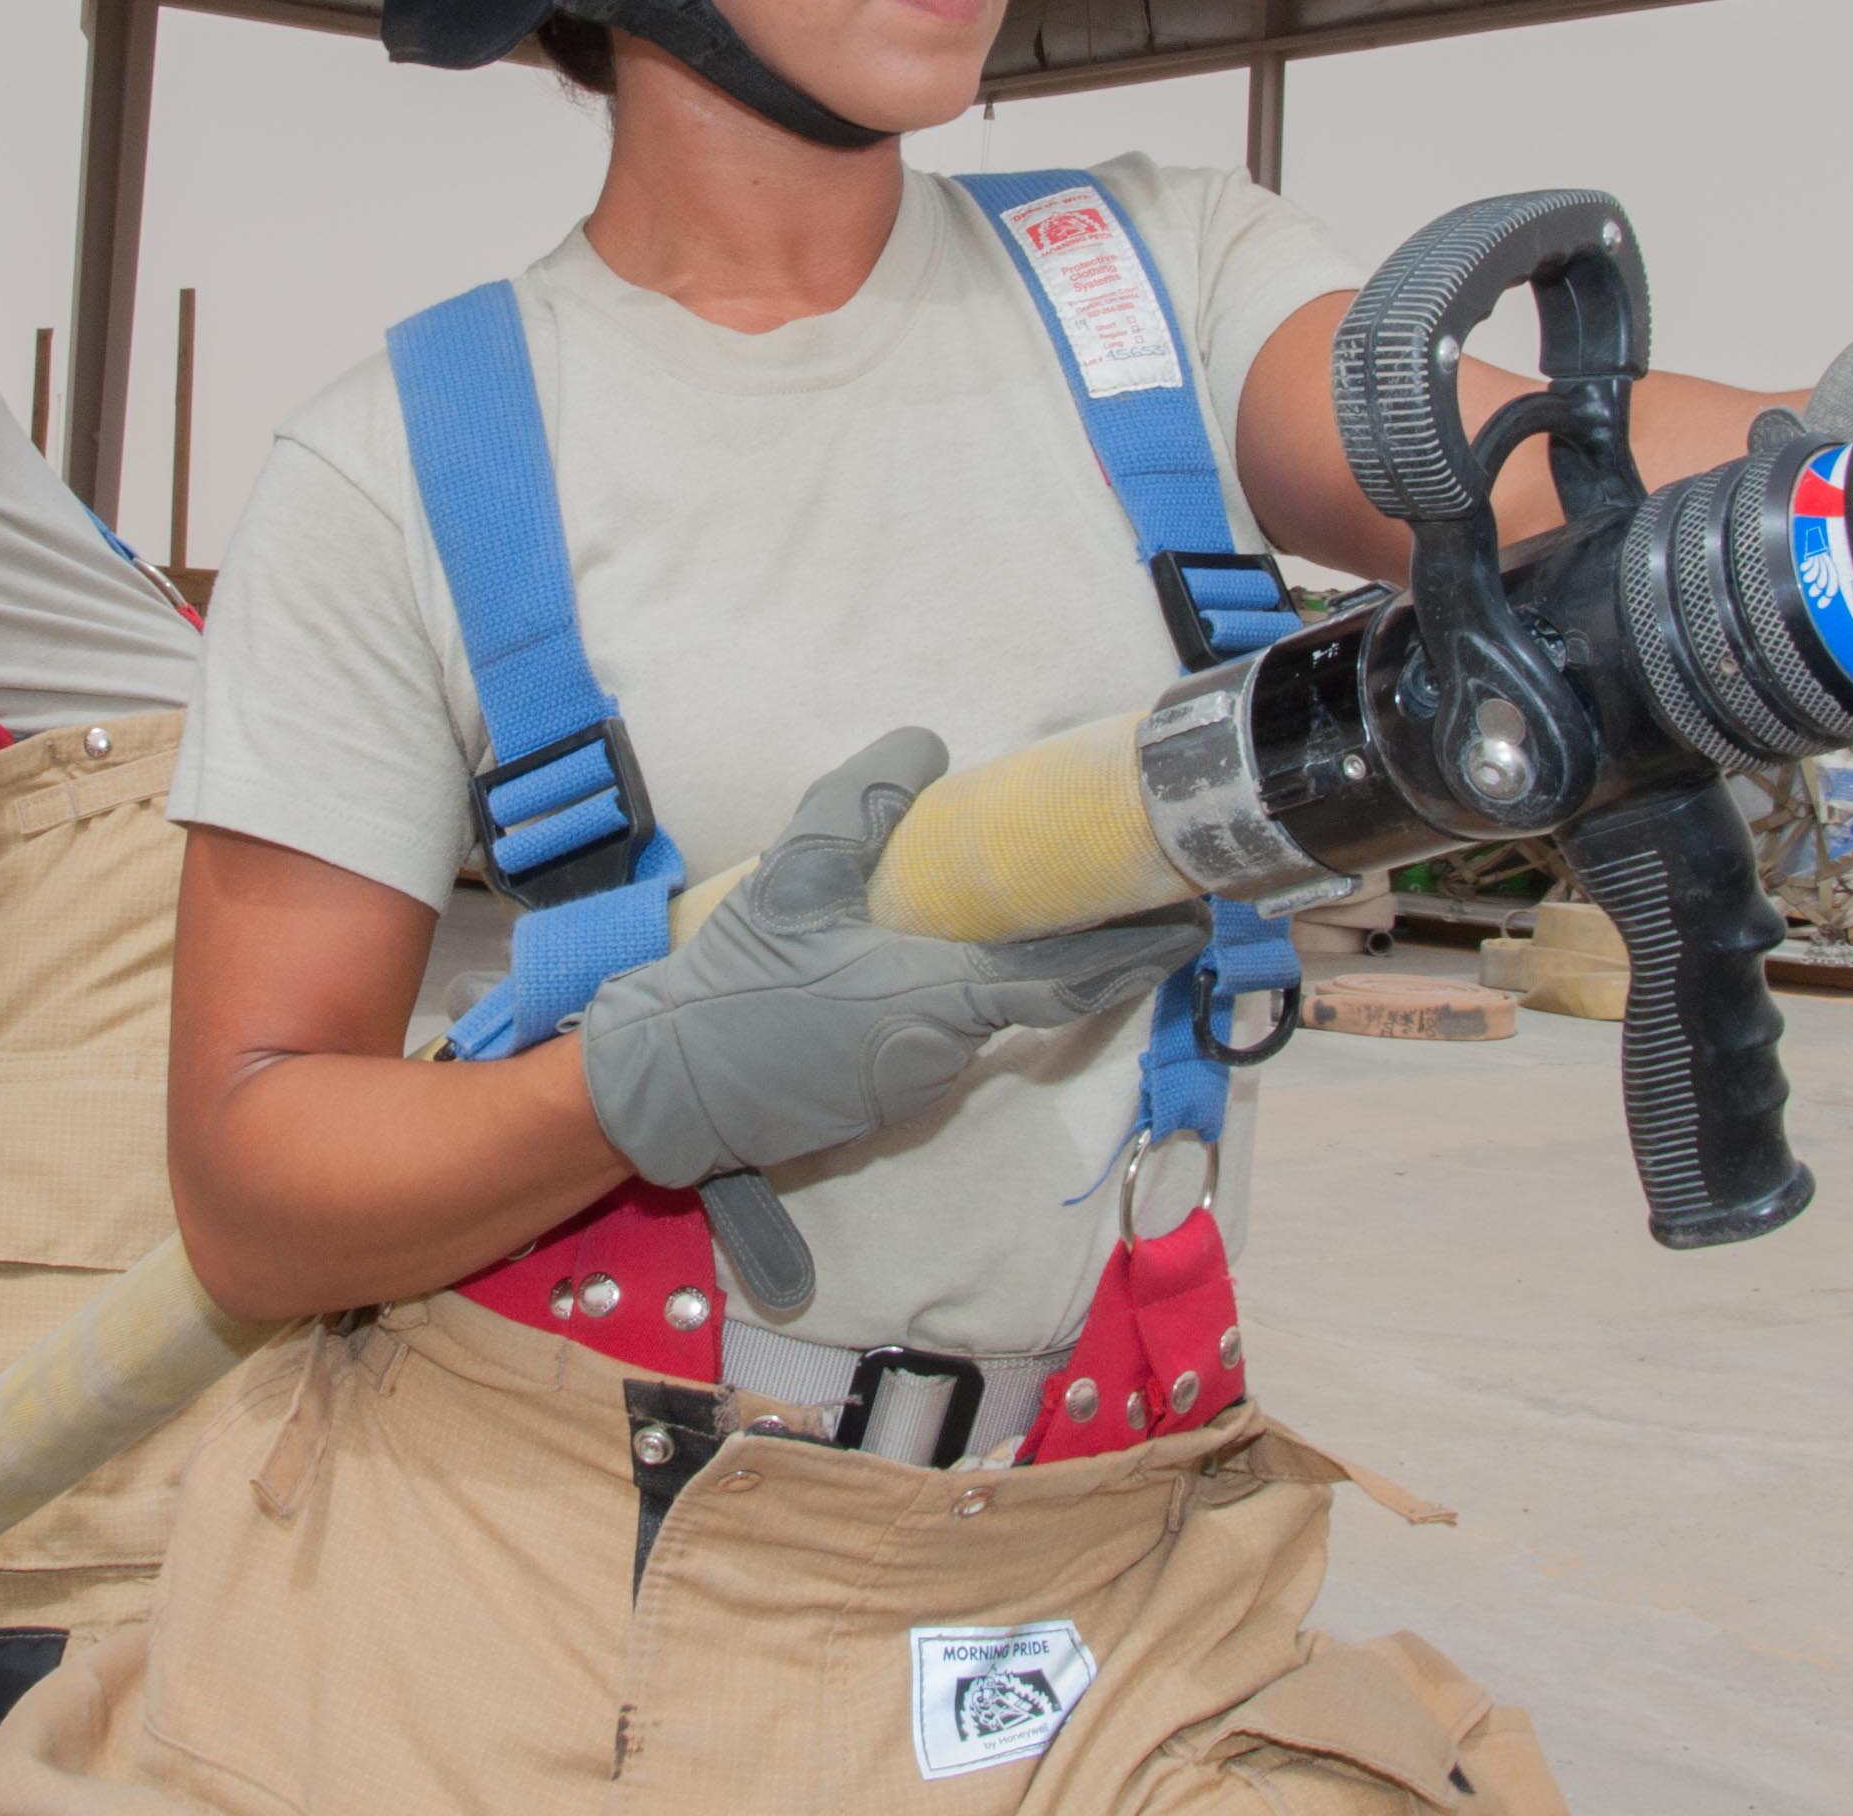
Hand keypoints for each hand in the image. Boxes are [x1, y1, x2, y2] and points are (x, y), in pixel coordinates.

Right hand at [578, 729, 1202, 1189]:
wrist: (662, 1089)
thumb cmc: (733, 984)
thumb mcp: (792, 876)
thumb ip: (860, 804)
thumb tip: (926, 746)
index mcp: (936, 1002)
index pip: (1066, 980)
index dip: (1135, 953)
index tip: (1191, 921)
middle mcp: (941, 1056)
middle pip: (1033, 999)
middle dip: (1086, 953)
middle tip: (1128, 896)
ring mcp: (911, 1089)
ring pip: (982, 1020)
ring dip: (1010, 973)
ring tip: (1023, 909)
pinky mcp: (877, 1106)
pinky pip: (937, 1041)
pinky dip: (955, 999)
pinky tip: (925, 959)